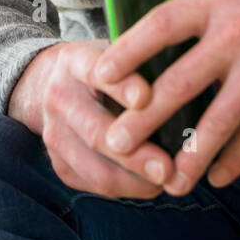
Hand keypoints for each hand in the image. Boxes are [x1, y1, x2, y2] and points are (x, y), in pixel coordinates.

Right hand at [7, 39, 172, 198]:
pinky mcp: (57, 162)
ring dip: (133, 181)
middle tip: (168, 168)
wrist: (49, 83)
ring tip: (166, 182)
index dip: (121, 86)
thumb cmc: (104, 66)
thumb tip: (191, 78)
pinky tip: (150, 184)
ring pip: (94, 168)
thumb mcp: (116, 50)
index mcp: (75, 61)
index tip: (147, 97)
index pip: (98, 72)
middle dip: (135, 155)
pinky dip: (125, 189)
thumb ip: (144, 61)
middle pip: (96, 133)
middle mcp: (60, 97)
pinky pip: (92, 184)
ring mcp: (53, 133)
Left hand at [90, 0, 239, 196]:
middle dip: (145, 117)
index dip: (128, 50)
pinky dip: (237, 157)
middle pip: (181, 80)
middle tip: (117, 143)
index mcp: (216, 0)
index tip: (101, 74)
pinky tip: (220, 177)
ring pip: (219, 117)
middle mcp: (236, 30)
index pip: (161, 24)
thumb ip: (202, 15)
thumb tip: (157, 44)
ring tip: (170, 182)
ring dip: (191, 154)